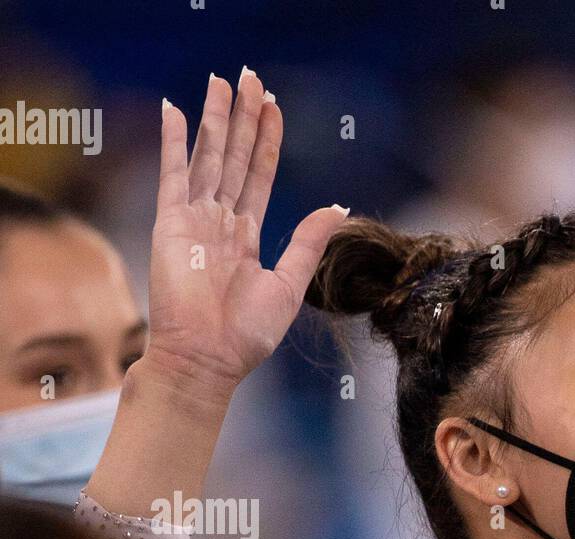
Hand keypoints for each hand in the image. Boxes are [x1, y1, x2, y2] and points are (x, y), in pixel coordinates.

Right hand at [143, 69, 347, 395]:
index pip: (259, 177)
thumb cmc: (247, 334)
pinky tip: (174, 111)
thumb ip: (309, 241)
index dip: (267, 141)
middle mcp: (220, 223)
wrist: (207, 359)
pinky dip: (173, 143)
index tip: (274, 107)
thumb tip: (338, 205)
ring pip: (209, 157)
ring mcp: (194, 221)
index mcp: (247, 238)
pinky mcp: (171, 225)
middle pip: (234, 158)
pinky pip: (173, 175)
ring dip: (215, 119)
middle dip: (243, 118)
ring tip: (223, 81)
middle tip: (250, 77)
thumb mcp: (291, 283)